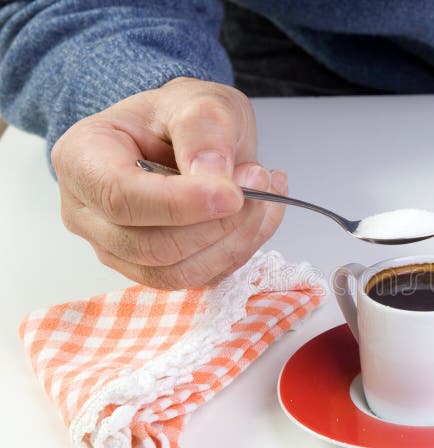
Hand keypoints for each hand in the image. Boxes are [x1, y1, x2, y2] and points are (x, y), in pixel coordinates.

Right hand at [51, 77, 286, 288]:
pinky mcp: (155, 270)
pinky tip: (261, 213)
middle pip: (150, 246)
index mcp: (82, 160)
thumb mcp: (197, 99)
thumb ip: (203, 128)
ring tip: (266, 194)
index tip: (233, 193)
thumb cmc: (180, 115)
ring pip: (177, 273)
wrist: (186, 134)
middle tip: (260, 179)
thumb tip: (214, 176)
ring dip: (235, 240)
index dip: (181, 204)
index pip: (120, 198)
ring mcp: (118, 250)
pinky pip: (200, 278)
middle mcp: (88, 214)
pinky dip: (241, 249)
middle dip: (217, 223)